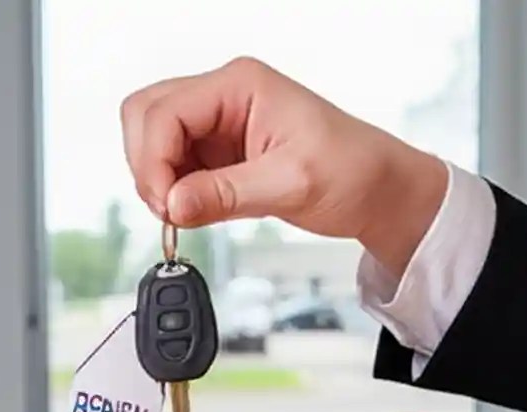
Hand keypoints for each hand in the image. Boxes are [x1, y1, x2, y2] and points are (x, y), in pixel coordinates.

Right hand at [121, 56, 447, 274]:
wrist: (380, 191)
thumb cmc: (354, 171)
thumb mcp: (290, 184)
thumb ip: (225, 194)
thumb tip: (173, 205)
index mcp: (240, 84)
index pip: (164, 112)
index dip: (153, 161)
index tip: (167, 206)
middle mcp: (224, 96)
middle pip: (146, 116)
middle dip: (146, 165)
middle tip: (168, 208)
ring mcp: (218, 123)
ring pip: (153, 140)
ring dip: (156, 179)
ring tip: (184, 212)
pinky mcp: (219, 152)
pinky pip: (174, 165)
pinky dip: (173, 191)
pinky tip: (193, 210)